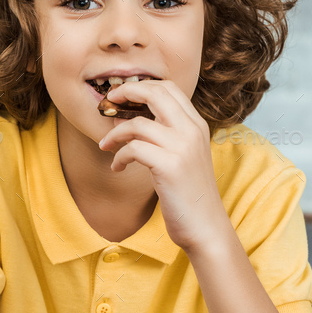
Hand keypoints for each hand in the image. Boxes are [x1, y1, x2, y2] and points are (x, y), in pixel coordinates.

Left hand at [97, 80, 226, 252]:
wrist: (205, 226)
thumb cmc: (188, 193)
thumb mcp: (182, 155)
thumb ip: (164, 134)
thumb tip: (127, 118)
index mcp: (197, 125)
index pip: (169, 88)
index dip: (142, 86)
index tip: (122, 96)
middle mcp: (192, 131)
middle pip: (155, 93)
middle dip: (126, 92)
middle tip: (108, 104)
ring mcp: (182, 148)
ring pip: (138, 124)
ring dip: (114, 134)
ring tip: (106, 146)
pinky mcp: (170, 167)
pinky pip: (133, 149)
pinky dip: (119, 157)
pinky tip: (117, 167)